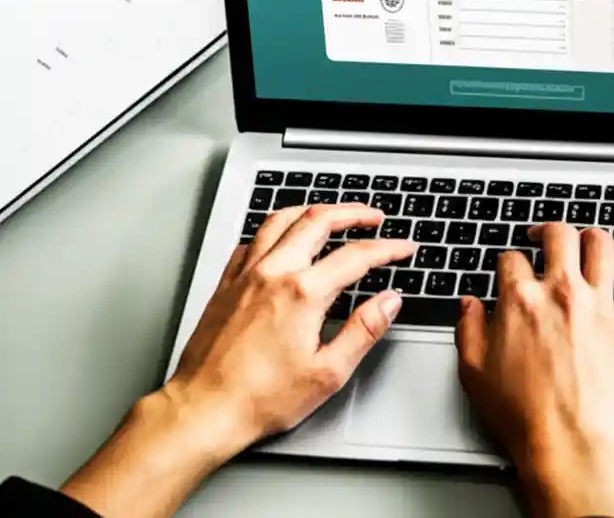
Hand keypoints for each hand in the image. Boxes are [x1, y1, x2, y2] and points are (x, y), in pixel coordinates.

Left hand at [166, 203, 411, 442]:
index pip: (357, 255)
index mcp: (303, 293)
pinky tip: (281, 238)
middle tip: (373, 217)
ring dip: (313, 210)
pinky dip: (274, 230)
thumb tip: (389, 302)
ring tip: (332, 213)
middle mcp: (273, 274)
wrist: (205, 409)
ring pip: (281, 220)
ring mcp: (245, 275)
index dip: (387, 248)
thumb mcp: (329, 372)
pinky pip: (251, 240)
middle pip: (318, 220)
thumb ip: (364, 330)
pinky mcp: (226, 285)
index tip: (402, 248)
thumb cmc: (260, 398)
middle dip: (352, 213)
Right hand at [455, 224, 613, 517]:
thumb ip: (468, 328)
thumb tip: (469, 304)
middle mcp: (562, 293)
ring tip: (585, 239)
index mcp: (520, 300)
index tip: (509, 269)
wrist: (568, 445)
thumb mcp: (473, 372)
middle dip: (548, 231)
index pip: (511, 258)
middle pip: (559, 235)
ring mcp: (600, 306)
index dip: (507, 261)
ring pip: (601, 246)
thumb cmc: (523, 416)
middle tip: (544, 236)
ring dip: (591, 237)